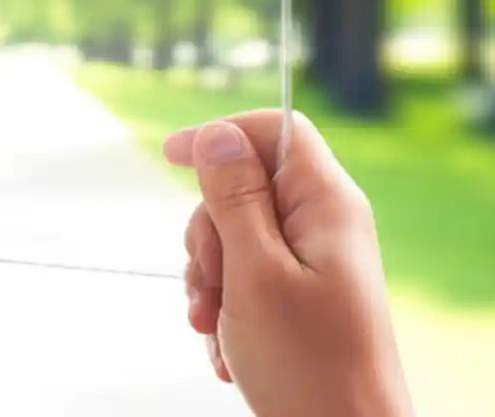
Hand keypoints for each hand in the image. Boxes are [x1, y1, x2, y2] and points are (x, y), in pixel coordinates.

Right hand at [165, 110, 412, 416]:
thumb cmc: (308, 365)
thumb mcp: (255, 272)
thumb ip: (234, 197)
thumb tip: (217, 132)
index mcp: (326, 204)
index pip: (274, 129)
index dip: (221, 133)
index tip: (169, 155)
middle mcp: (324, 224)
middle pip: (244, 186)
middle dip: (208, 231)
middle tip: (210, 280)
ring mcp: (314, 261)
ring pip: (236, 235)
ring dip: (210, 276)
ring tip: (214, 323)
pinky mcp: (302, 294)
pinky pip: (246, 274)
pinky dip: (226, 304)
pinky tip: (227, 344)